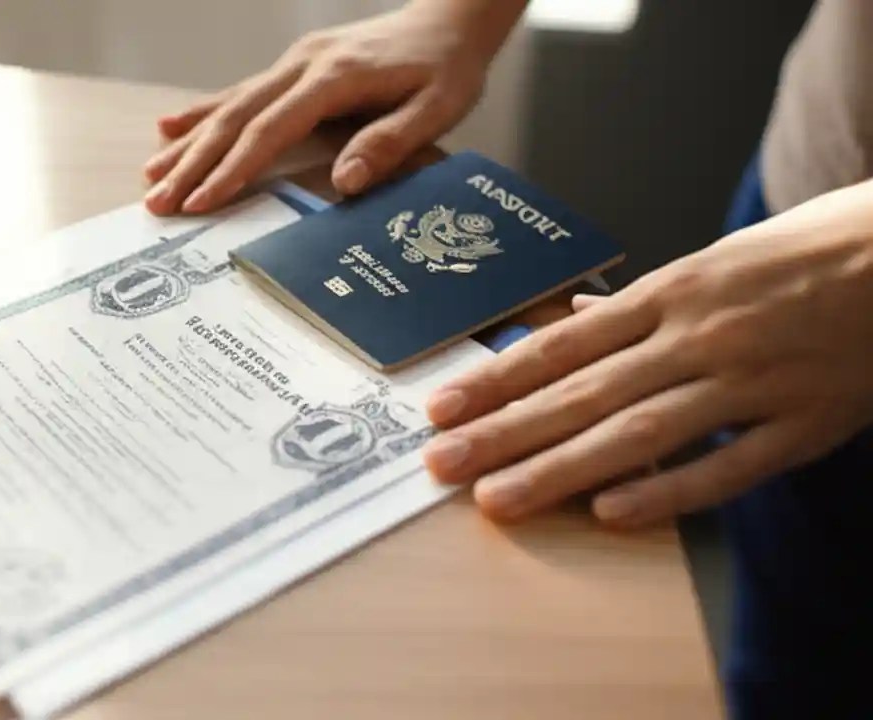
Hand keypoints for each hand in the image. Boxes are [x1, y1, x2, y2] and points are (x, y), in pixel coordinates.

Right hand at [142, 0, 523, 214]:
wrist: (451, 17)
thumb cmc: (448, 67)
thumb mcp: (439, 107)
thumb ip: (391, 141)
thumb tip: (344, 181)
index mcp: (334, 77)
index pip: (270, 129)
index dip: (233, 168)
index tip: (201, 202)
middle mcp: (303, 64)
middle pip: (236, 117)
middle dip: (193, 163)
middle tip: (158, 202)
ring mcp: (294, 61)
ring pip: (230, 104)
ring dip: (189, 142)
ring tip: (151, 176)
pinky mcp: (295, 65)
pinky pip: (241, 92)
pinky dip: (203, 112)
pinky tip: (170, 127)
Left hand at [421, 179, 872, 528]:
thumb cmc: (804, 255)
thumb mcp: (712, 266)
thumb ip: (639, 307)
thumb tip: (571, 324)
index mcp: (672, 292)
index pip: (563, 345)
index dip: (496, 379)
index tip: (441, 408)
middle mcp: (698, 336)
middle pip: (583, 393)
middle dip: (504, 432)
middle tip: (441, 465)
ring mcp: (751, 381)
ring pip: (639, 434)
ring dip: (561, 469)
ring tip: (499, 499)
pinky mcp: (803, 422)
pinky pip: (729, 468)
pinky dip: (670, 493)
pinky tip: (614, 516)